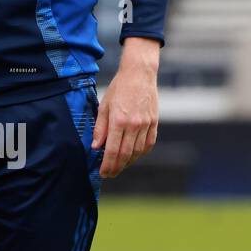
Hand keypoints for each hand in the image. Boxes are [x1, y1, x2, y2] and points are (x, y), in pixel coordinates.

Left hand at [92, 37, 159, 177]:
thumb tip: (96, 146)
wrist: (139, 75)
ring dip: (128, 162)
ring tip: (119, 166)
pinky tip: (133, 156)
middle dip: (116, 167)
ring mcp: (146, 125)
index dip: (107, 164)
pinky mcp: (154, 123)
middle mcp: (134, 125)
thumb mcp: (104, 106)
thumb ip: (100, 128)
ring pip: (138, 151)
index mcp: (119, 120)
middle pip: (125, 154)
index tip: (103, 173)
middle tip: (109, 174)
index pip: (112, 150)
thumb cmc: (118, 89)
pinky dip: (140, 153)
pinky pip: (148, 144)